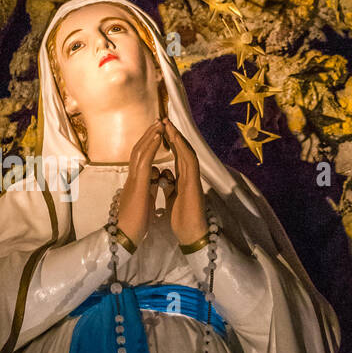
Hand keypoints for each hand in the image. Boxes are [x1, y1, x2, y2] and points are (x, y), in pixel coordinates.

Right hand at [116, 120, 168, 245]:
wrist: (125, 235)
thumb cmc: (134, 223)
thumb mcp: (144, 201)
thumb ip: (148, 188)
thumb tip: (155, 180)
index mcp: (135, 183)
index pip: (140, 159)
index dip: (148, 145)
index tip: (156, 134)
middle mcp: (132, 178)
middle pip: (138, 150)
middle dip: (148, 135)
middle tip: (157, 122)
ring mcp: (133, 180)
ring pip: (139, 152)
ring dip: (149, 136)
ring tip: (159, 124)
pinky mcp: (137, 184)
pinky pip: (144, 161)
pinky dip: (151, 147)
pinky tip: (158, 137)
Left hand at [158, 117, 207, 246]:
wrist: (190, 233)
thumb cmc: (182, 218)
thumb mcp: (171, 197)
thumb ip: (168, 185)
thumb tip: (162, 178)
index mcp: (180, 179)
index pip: (174, 156)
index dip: (167, 142)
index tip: (158, 130)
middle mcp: (188, 176)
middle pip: (181, 150)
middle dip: (172, 134)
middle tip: (163, 119)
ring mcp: (192, 179)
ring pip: (186, 152)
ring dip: (177, 137)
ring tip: (168, 124)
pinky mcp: (194, 184)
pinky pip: (190, 163)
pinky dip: (183, 150)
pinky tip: (176, 139)